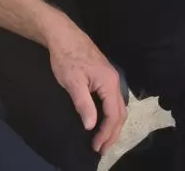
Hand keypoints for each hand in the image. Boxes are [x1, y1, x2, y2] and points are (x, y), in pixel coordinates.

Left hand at [46, 23, 126, 153]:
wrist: (63, 35)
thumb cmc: (67, 57)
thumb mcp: (72, 82)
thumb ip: (83, 104)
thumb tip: (90, 125)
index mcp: (109, 83)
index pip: (113, 114)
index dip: (106, 133)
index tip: (96, 147)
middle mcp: (115, 81)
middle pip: (120, 112)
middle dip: (113, 133)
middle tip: (102, 149)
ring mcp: (111, 77)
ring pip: (118, 106)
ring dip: (113, 125)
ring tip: (103, 139)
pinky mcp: (105, 76)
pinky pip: (113, 100)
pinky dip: (110, 114)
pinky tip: (102, 120)